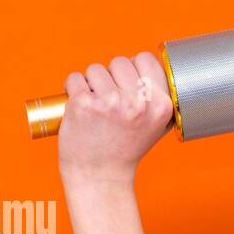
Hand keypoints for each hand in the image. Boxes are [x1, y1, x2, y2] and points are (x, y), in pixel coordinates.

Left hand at [57, 52, 174, 184]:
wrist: (100, 175)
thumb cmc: (126, 148)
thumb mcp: (155, 125)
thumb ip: (155, 95)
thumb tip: (144, 63)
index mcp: (160, 105)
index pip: (145, 58)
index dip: (133, 69)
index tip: (128, 87)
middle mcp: (137, 103)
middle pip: (119, 61)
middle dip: (111, 77)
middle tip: (111, 104)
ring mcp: (110, 102)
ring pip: (95, 69)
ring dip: (91, 83)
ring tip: (96, 109)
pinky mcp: (83, 104)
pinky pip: (74, 78)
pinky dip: (73, 90)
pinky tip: (81, 110)